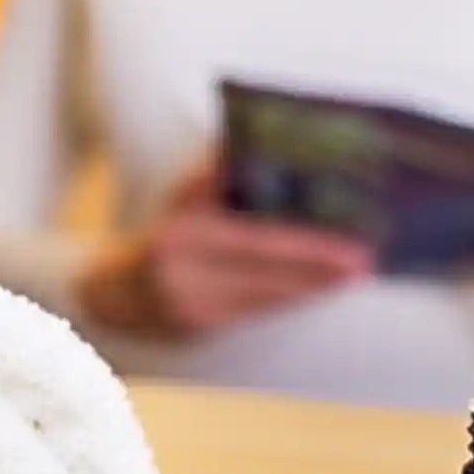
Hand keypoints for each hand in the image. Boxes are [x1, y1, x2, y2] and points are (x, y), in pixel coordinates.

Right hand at [77, 165, 373, 334]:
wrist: (111, 292)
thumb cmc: (166, 232)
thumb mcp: (183, 197)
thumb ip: (217, 174)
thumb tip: (262, 147)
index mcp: (181, 225)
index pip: (251, 231)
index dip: (300, 237)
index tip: (341, 231)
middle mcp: (180, 263)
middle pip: (263, 263)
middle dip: (317, 262)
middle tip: (362, 260)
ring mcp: (186, 298)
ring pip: (263, 292)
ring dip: (311, 284)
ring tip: (352, 272)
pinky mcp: (195, 326)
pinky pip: (253, 310)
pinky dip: (288, 298)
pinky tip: (317, 289)